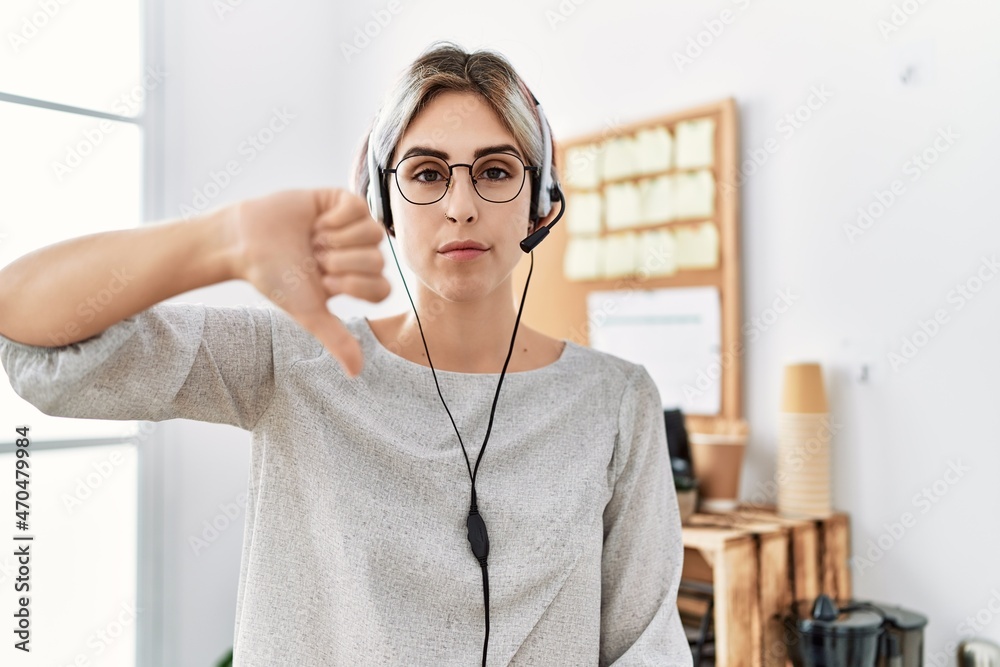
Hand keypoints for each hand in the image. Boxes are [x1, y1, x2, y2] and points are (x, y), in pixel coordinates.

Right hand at [229, 188, 389, 377]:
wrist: (246, 243)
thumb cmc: (275, 278)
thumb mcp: (309, 312)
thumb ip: (336, 339)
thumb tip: (356, 373)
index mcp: (356, 281)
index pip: (382, 288)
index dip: (352, 285)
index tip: (323, 282)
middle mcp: (358, 255)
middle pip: (377, 261)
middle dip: (339, 261)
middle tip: (313, 258)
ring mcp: (352, 227)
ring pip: (373, 233)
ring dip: (337, 239)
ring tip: (313, 240)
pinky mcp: (342, 201)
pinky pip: (359, 208)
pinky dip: (335, 218)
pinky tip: (316, 222)